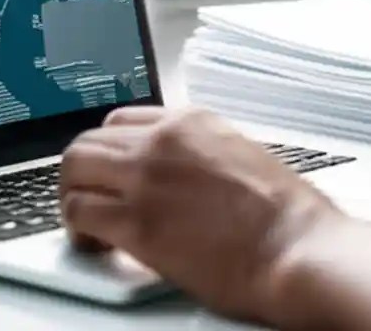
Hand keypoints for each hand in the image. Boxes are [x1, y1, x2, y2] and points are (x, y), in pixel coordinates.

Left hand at [59, 106, 339, 323]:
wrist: (297, 248)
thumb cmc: (287, 216)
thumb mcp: (244, 157)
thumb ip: (203, 157)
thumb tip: (184, 175)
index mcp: (191, 122)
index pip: (122, 122)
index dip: (109, 152)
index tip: (109, 173)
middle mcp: (161, 142)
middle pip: (89, 142)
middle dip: (82, 173)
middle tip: (88, 199)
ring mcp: (145, 179)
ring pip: (73, 171)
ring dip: (73, 197)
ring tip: (86, 226)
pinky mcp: (136, 223)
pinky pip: (78, 213)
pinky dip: (77, 231)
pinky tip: (94, 246)